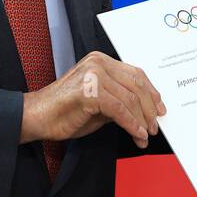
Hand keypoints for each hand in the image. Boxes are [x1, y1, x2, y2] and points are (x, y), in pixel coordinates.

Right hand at [20, 51, 165, 148]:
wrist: (36, 117)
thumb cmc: (65, 112)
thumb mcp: (99, 102)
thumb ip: (119, 99)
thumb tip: (144, 111)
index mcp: (100, 61)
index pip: (135, 74)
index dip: (151, 92)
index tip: (160, 109)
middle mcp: (98, 63)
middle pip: (136, 85)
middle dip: (149, 109)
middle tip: (155, 127)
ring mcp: (93, 76)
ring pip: (130, 99)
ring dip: (141, 121)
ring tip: (145, 135)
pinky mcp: (90, 92)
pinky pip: (119, 110)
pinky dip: (131, 124)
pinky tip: (136, 135)